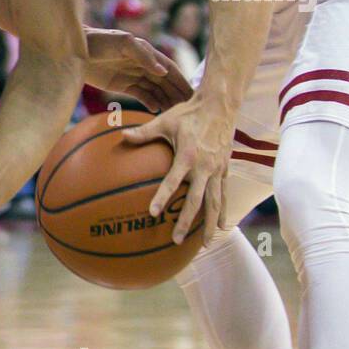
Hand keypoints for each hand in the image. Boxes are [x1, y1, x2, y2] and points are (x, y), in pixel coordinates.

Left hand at [84, 28, 191, 110]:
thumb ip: (143, 55)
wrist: (77, 50)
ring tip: (176, 113)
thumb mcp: (123, 43)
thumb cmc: (100, 41)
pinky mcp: (122, 85)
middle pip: (165, 82)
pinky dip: (150, 102)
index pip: (170, 69)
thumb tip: (163, 72)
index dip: (181, 81)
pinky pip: (141, 95)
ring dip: (166, 100)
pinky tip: (157, 111)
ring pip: (155, 90)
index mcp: (147, 53)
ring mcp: (134, 75)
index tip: (194, 94)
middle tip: (190, 109)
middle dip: (177, 94)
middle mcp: (144, 64)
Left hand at [122, 96, 232, 245]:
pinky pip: (225, 194)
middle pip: (197, 201)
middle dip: (186, 222)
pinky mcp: (226, 169)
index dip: (163, 196)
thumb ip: (144, 132)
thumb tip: (122, 135)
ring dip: (209, 223)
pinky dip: (223, 210)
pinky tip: (221, 225)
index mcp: (188, 155)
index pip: (173, 181)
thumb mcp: (165, 120)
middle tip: (175, 240)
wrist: (220, 105)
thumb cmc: (190, 112)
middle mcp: (205, 167)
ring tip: (205, 243)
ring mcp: (218, 170)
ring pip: (215, 202)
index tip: (152, 213)